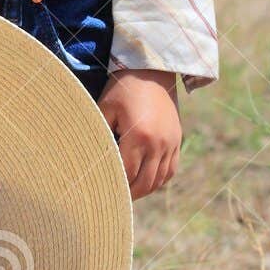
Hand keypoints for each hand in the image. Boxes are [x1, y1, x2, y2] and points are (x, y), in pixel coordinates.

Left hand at [97, 67, 181, 199]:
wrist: (153, 70)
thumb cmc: (123, 88)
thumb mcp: (105, 108)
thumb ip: (101, 135)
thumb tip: (92, 159)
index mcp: (138, 136)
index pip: (127, 173)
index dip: (115, 185)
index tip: (103, 192)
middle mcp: (158, 143)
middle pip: (145, 182)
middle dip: (130, 194)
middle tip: (115, 200)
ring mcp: (171, 142)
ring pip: (159, 179)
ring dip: (145, 189)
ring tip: (130, 194)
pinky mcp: (177, 139)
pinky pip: (170, 169)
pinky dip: (159, 179)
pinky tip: (146, 181)